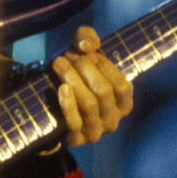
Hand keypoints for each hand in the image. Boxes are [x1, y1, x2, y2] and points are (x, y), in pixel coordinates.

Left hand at [51, 26, 132, 146]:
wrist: (52, 103)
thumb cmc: (76, 73)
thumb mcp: (83, 52)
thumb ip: (87, 38)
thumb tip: (86, 45)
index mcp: (124, 103)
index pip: (121, 85)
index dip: (103, 65)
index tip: (84, 51)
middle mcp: (113, 119)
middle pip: (102, 92)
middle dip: (83, 69)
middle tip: (65, 54)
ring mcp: (96, 131)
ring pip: (88, 105)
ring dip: (72, 80)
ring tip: (58, 63)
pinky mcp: (77, 139)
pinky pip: (74, 123)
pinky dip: (67, 104)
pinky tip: (61, 88)